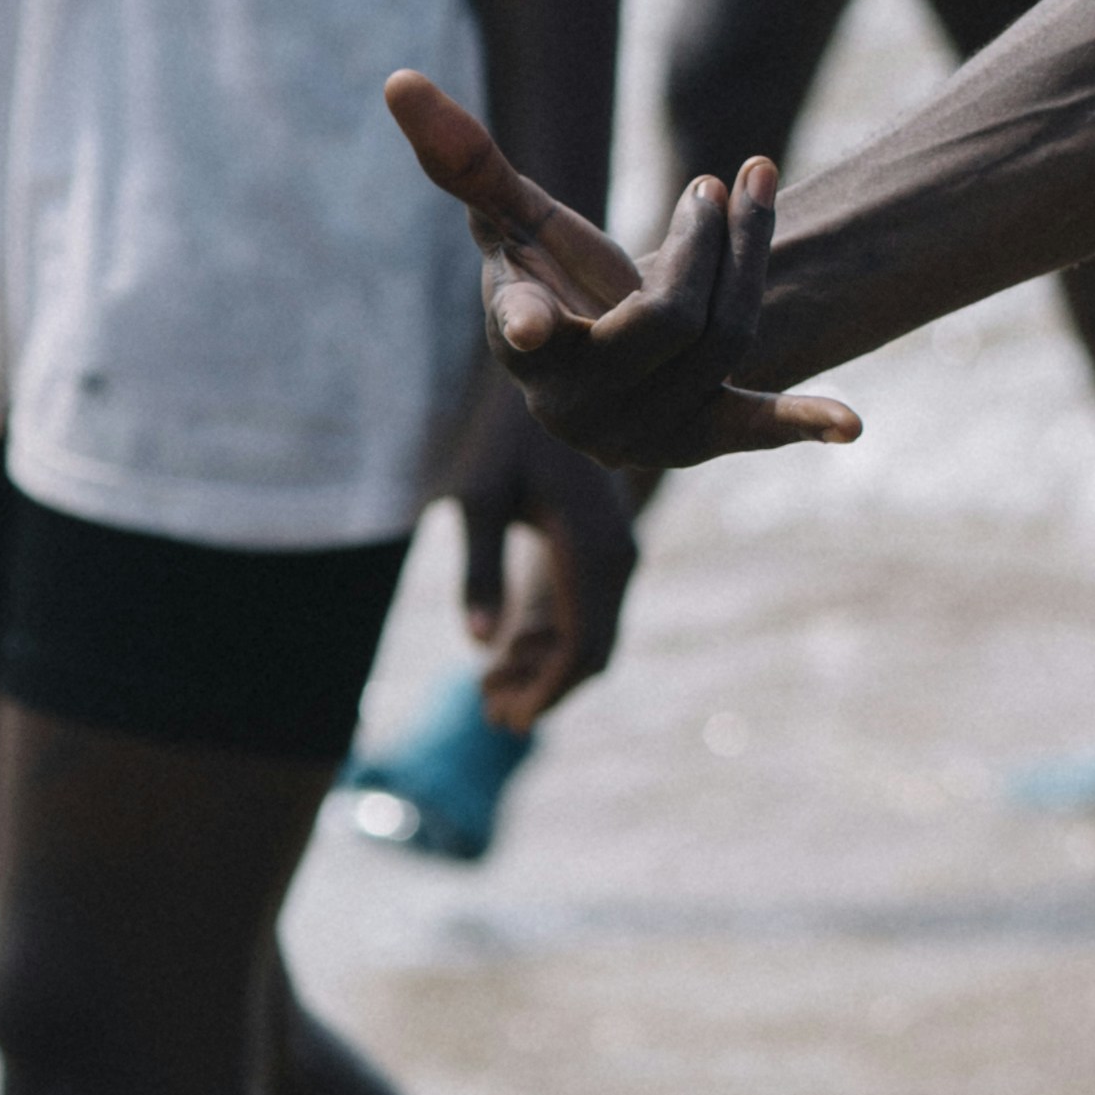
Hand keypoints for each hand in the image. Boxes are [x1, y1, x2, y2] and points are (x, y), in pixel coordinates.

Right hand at [382, 74, 865, 474]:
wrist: (604, 356)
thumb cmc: (548, 274)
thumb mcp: (509, 217)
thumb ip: (462, 157)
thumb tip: (398, 77)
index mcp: (522, 345)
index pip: (520, 329)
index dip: (522, 321)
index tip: (525, 319)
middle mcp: (578, 404)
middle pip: (671, 318)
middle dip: (706, 241)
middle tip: (714, 181)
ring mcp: (644, 428)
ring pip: (725, 338)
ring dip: (752, 254)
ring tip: (754, 185)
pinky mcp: (703, 435)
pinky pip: (753, 428)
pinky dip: (799, 424)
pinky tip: (850, 426)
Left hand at [449, 360, 636, 717]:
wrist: (553, 376)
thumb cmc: (501, 435)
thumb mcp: (477, 495)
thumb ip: (478, 569)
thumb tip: (480, 646)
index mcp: (592, 551)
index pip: (583, 651)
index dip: (544, 693)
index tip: (501, 718)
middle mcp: (617, 558)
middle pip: (592, 653)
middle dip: (543, 690)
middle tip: (486, 708)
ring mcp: (615, 554)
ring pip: (591, 638)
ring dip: (544, 669)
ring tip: (487, 688)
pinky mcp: (601, 549)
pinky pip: (586, 613)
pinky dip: (551, 641)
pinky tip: (505, 650)